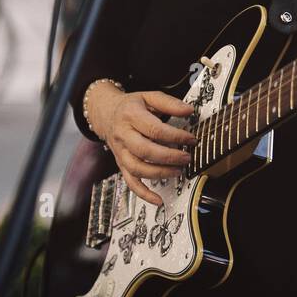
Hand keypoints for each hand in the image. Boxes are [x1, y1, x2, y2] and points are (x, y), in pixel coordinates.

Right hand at [91, 88, 195, 206]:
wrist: (106, 114)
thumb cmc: (131, 106)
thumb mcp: (149, 97)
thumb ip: (169, 103)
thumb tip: (189, 110)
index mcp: (131, 116)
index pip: (155, 129)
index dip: (175, 136)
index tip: (191, 139)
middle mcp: (123, 135)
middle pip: (145, 151)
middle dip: (169, 157)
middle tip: (186, 157)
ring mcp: (120, 152)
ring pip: (137, 168)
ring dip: (160, 173)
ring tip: (178, 171)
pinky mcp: (121, 164)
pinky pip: (130, 182)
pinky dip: (144, 194)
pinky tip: (158, 200)